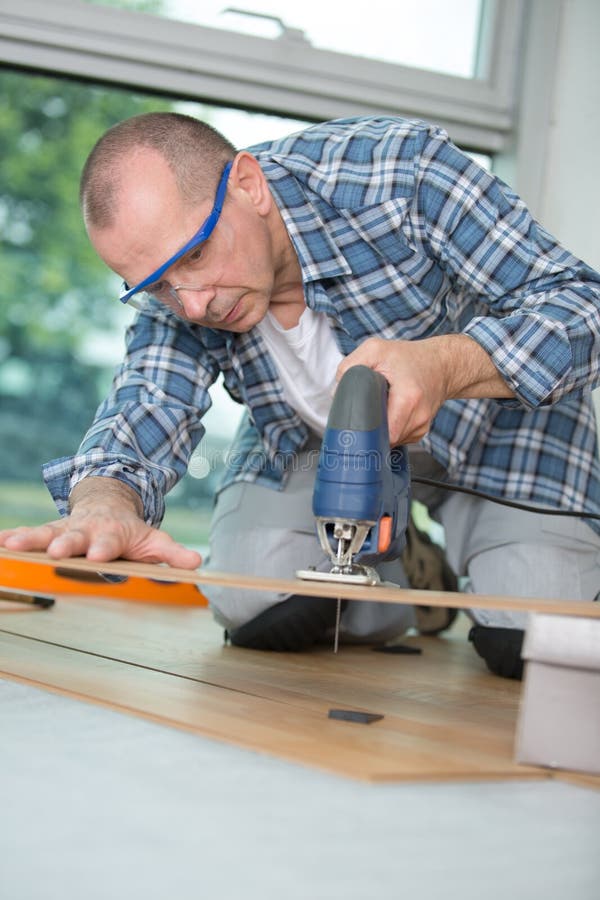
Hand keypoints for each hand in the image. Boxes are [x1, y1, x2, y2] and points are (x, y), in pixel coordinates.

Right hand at [0, 477, 201, 568]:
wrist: (111, 502)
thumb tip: (198, 564)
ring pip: (47, 533)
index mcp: (113, 534)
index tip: (98, 557)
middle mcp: (87, 530)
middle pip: (75, 537)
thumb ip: (173, 554)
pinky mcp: (51, 531)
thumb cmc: (133, 531)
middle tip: (56, 554)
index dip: (104, 550)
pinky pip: (29, 533)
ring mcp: (67, 529)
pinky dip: (12, 536)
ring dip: (30, 539)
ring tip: (11, 545)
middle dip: (66, 545)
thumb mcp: (156, 540)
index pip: (109, 544)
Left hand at [337, 335, 512, 444]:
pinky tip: (389, 413)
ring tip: (379, 408)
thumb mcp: (375, 349)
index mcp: (408, 398)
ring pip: (391, 441)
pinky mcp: (421, 431)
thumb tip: (338, 393)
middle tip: (363, 413)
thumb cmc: (408, 357)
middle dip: (369, 429)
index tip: (355, 426)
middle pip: (384, 440)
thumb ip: (350, 367)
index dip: (366, 432)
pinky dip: (389, 429)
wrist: (441, 365)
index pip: (384, 434)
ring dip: (379, 429)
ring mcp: (421, 427)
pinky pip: (398, 439)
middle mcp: (418, 417)